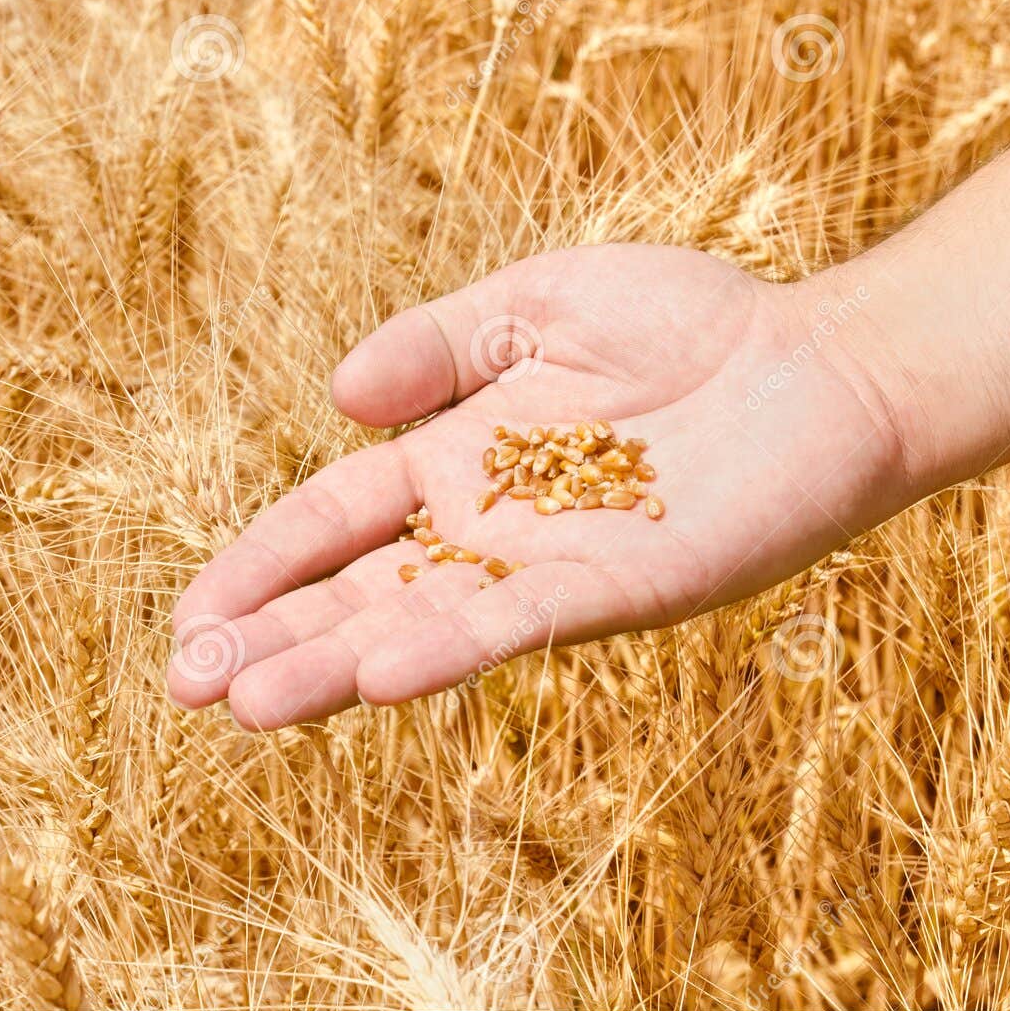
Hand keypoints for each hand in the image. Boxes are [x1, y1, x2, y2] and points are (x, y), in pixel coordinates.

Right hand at [168, 244, 904, 728]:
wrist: (825, 364)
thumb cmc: (693, 325)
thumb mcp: (541, 302)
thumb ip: (441, 343)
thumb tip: (340, 394)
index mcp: (458, 460)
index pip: (334, 519)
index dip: (260, 563)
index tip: (189, 618)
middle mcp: (490, 528)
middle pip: (357, 591)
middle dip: (270, 637)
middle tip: (184, 690)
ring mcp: (548, 565)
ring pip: (420, 624)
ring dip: (332, 666)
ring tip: (246, 708)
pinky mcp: (619, 586)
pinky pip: (517, 623)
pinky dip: (446, 649)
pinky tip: (378, 677)